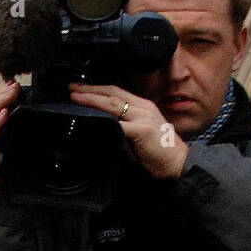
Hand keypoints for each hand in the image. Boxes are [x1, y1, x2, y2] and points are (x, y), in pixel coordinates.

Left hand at [69, 82, 188, 178]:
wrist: (178, 162)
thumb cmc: (158, 152)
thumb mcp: (136, 136)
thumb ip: (121, 129)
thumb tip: (104, 127)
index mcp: (142, 106)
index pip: (116, 92)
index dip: (98, 89)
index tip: (81, 89)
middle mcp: (143, 107)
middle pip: (112, 93)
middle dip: (90, 90)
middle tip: (72, 88)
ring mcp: (143, 117)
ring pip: (113, 103)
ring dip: (92, 99)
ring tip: (76, 97)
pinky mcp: (143, 129)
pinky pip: (119, 124)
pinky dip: (105, 121)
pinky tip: (92, 118)